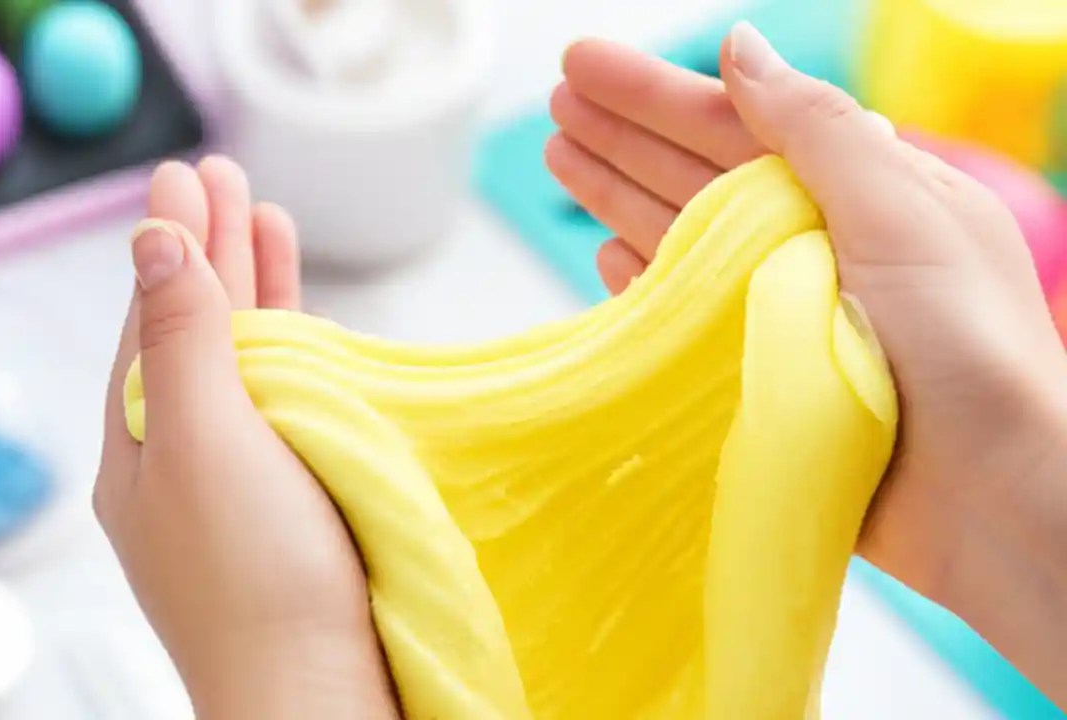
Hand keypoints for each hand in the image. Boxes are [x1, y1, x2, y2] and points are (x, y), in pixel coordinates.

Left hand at [94, 158, 397, 718]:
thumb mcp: (203, 438)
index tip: (186, 173)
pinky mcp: (294, 499)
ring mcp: (239, 480)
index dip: (171, 241)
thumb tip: (152, 240)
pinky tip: (302, 322)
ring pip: (244, 363)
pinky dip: (294, 350)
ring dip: (257, 289)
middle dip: (211, 249)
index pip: (152, 317)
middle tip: (224, 172)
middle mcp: (181, 458)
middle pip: (195, 330)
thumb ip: (182, 336)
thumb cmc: (255, 576)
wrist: (320, 693)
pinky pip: (285, 404)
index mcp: (138, 443)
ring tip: (269, 219)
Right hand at [548, 24, 1066, 701]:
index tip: (585, 63)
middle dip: (625, 135)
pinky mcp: (753, 374)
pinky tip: (607, 253)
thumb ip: (814, 126)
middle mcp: (814, 246)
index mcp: (856, 194)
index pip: (737, 126)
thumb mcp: (901, 209)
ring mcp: (779, 312)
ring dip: (617, 196)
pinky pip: (679, 313)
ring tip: (561, 156)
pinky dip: (642, 282)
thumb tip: (741, 46)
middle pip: (696, 174)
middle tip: (557, 97)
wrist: (983, 496)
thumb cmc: (964, 348)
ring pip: (678, 238)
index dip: (657, 93)